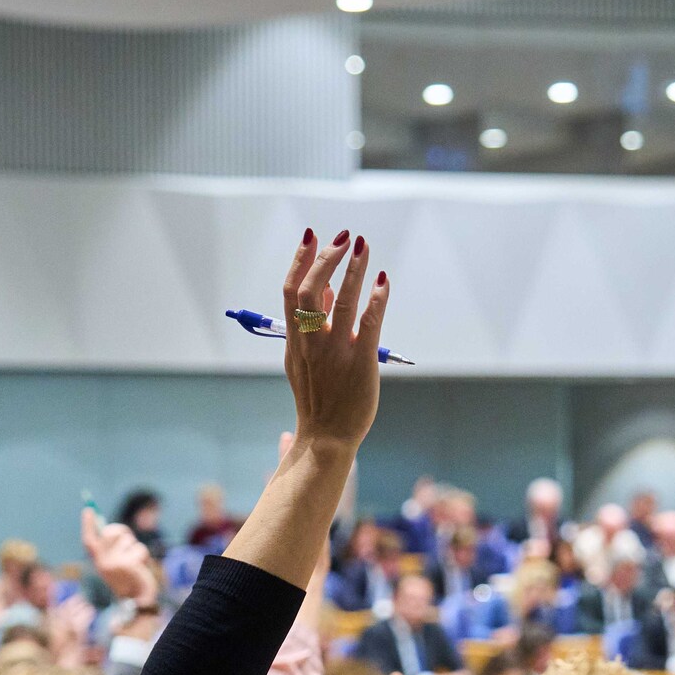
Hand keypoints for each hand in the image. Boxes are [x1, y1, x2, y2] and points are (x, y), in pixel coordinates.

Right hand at [81, 507, 158, 605]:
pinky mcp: (128, 564)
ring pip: (129, 540)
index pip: (89, 540)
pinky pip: (140, 548)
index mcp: (98, 561)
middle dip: (123, 532)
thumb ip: (111, 547)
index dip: (87, 525)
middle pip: (112, 532)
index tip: (88, 509)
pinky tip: (142, 567)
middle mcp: (103, 562)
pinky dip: (144, 555)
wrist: (136, 600)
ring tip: (135, 563)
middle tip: (129, 542)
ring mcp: (115, 563)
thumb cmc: (127, 578)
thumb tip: (109, 528)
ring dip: (135, 548)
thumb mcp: (115, 563)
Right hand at [279, 230, 384, 451]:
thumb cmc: (319, 399)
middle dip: (326, 257)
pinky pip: (368, 322)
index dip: (300, 260)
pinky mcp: (360, 362)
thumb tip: (327, 288)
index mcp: (295, 339)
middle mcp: (310, 341)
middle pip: (310, 288)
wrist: (326, 439)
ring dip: (353, 269)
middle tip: (343, 237)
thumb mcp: (305, 359)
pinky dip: (376, 298)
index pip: (291, 290)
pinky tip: (382, 280)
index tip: (311, 236)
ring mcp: (334, 351)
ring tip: (362, 246)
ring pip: (341, 300)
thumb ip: (314, 323)